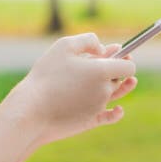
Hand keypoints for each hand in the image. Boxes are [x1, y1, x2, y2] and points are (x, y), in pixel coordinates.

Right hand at [5, 33, 136, 147]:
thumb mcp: (64, 45)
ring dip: (119, 86)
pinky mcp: (91, 121)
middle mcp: (105, 90)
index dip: (124, 58)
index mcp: (102, 71)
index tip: (117, 53)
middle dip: (116, 69)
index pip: (128, 66)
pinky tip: (119, 109)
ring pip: (113, 95)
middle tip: (109, 62)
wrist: (32, 110)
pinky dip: (117, 113)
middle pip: (120, 79)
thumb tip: (103, 48)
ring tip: (127, 82)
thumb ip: (88, 41)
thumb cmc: (47, 75)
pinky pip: (111, 117)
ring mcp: (99, 107)